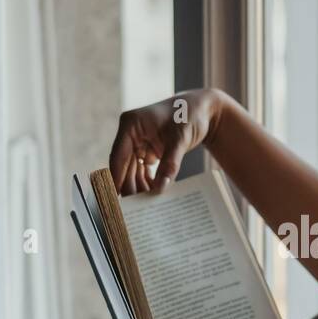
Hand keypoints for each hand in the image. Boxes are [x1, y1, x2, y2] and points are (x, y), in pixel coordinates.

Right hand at [109, 89, 228, 194]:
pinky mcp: (146, 149)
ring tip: (145, 206)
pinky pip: (141, 170)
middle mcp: (130, 133)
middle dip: (129, 187)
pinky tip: (152, 195)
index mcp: (131, 124)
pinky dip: (146, 182)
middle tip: (134, 210)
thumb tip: (159, 189)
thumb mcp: (181, 139)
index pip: (118, 157)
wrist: (202, 109)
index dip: (115, 179)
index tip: (115, 199)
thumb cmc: (190, 115)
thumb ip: (170, 163)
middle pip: (123, 167)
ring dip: (138, 187)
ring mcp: (137, 142)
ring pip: (132, 171)